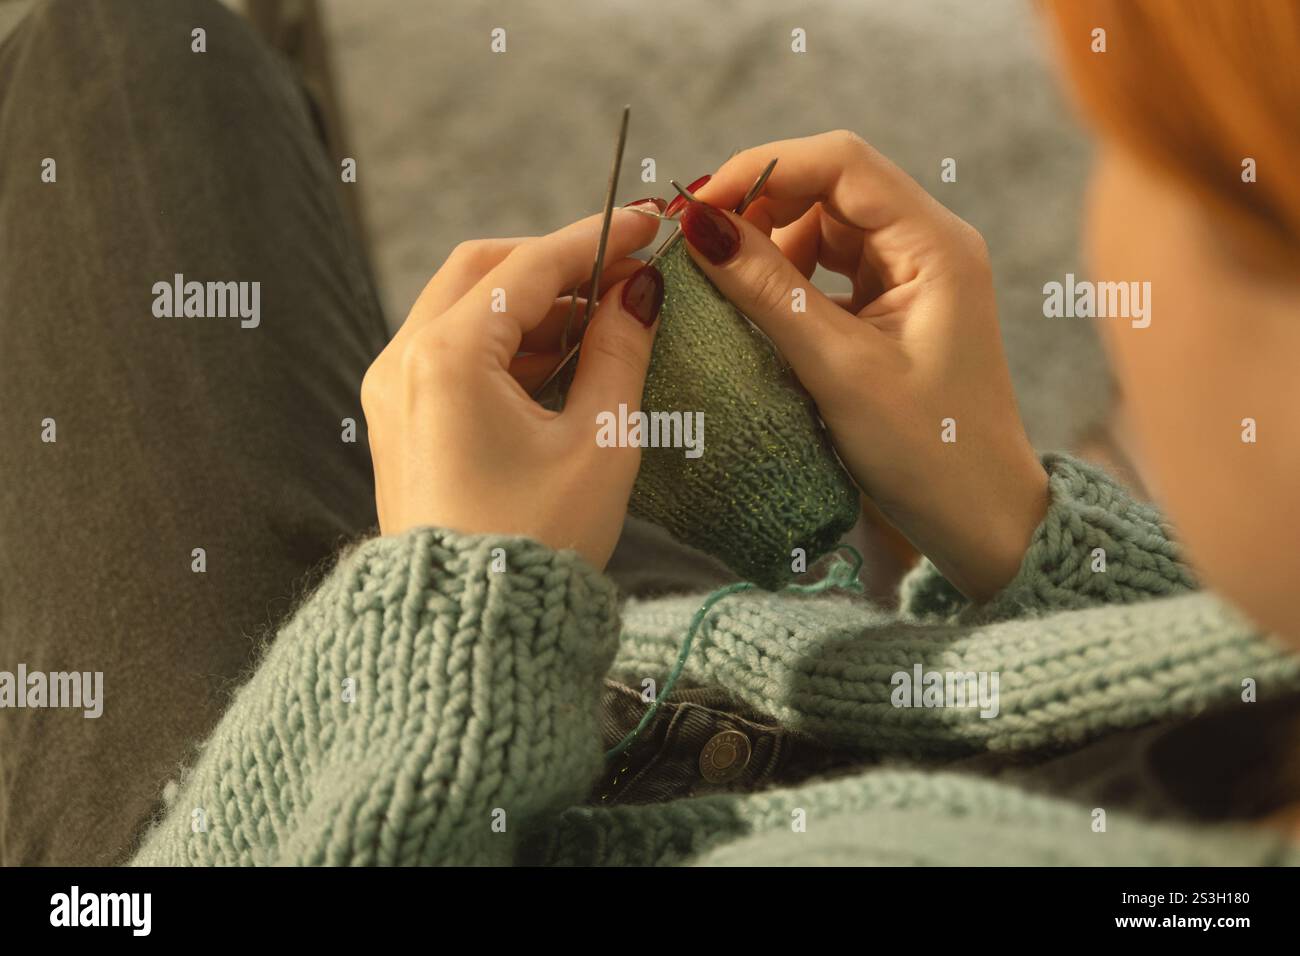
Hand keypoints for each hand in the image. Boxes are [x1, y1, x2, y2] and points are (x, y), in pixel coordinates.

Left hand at [361, 206, 663, 570]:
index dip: (597, 237)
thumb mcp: (599, 441)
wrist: (471, 631)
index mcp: (446, 357)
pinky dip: (508, 344)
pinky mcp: (402, 419)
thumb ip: (621, 351)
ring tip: (606, 323)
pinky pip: (455, 352)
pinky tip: (565, 361)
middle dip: (557, 264)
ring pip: (467, 309)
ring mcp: (394, 391)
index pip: (530, 266)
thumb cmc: (536, 543)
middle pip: (484, 270)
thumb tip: (639, 292)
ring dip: (534, 305)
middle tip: (623, 272)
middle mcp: (403, 361)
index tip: (647, 220)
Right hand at [684, 131, 1048, 600]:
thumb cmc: (929, 451)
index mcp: (935, 244)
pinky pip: (826, 267)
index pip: (840, 163)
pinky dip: (784, 278)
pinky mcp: (892, 305)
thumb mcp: (839, 368)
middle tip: (698, 246)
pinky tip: (755, 309)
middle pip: (827, 186)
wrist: (980, 517)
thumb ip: (769, 291)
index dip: (762, 169)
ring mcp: (910, 273)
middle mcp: (927, 244)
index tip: (699, 206)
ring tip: (722, 286)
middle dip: (758, 207)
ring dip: (767, 245)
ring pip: (821, 226)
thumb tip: (701, 227)